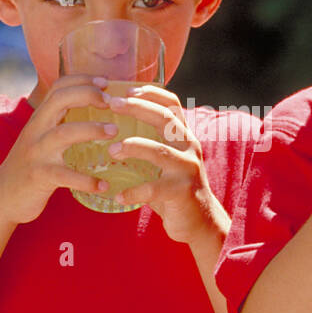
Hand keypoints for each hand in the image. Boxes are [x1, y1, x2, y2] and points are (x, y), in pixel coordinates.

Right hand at [0, 74, 118, 224]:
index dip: (81, 80)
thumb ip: (59, 125)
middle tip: (112, 103)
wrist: (2, 197)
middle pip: (59, 101)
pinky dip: (86, 180)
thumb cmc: (30, 167)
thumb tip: (91, 113)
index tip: (105, 82)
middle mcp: (35, 131)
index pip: (57, 88)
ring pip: (64, 133)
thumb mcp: (40, 140)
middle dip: (87, 95)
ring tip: (114, 131)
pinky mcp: (38, 176)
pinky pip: (66, 175)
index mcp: (39, 119)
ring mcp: (36, 153)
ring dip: (92, 129)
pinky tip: (104, 185)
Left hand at [101, 86, 223, 245]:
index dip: (151, 93)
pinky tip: (118, 196)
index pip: (172, 104)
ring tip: (111, 150)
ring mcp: (188, 169)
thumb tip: (112, 129)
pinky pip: (154, 189)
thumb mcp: (167, 161)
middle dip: (137, 108)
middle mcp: (189, 147)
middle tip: (112, 105)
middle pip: (165, 119)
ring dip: (133, 146)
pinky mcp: (182, 192)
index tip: (126, 90)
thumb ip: (151, 144)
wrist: (200, 222)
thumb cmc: (174, 189)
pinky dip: (134, 192)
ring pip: (159, 151)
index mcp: (184, 137)